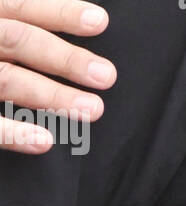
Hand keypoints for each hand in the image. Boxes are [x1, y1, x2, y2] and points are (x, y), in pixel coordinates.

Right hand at [0, 1, 114, 153]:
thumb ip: (6, 19)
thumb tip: (46, 28)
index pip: (16, 4)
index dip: (57, 11)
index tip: (100, 20)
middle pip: (16, 39)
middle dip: (64, 58)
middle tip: (107, 75)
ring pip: (5, 78)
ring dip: (50, 94)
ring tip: (92, 110)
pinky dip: (11, 132)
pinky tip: (44, 142)